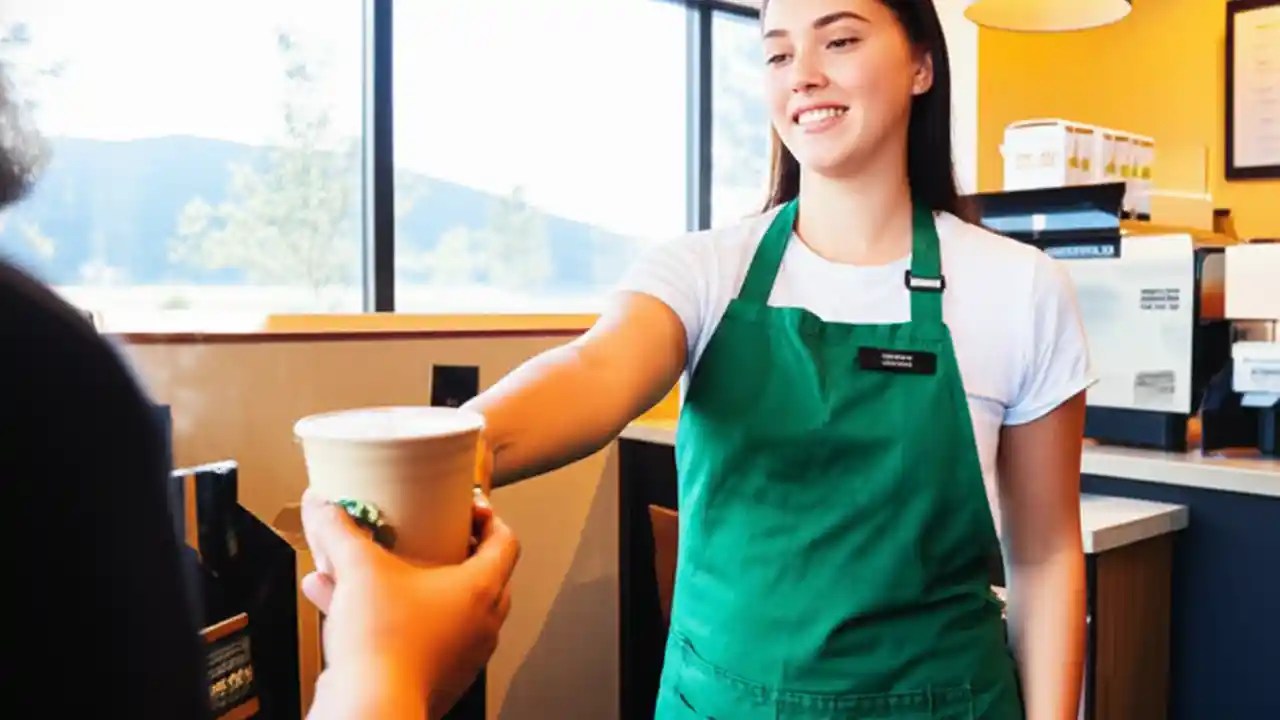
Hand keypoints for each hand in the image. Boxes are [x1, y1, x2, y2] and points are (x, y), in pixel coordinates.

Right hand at [300, 488, 519, 718]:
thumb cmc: (385, 646)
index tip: (468, 508)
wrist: (370, 710)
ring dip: (406, 585)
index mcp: (481, 590)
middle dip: (451, 553)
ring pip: (439, 608)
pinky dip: (387, 617)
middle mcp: (479, 625)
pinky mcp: (433, 678)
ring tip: (364, 569)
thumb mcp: (359, 570)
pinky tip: (340, 604)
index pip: (506, 543)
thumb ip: (340, 532)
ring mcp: (459, 655)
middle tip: (429, 537)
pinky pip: (415, 636)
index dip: (489, 519)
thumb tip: (323, 507)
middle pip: (480, 576)